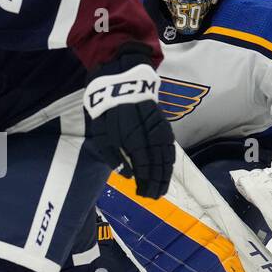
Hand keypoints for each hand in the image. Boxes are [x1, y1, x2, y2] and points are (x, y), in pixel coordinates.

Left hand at [84, 49, 174, 197]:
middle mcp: (149, 134)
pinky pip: (170, 142)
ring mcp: (158, 126)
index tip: (143, 194)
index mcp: (133, 138)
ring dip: (167, 173)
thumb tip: (127, 175)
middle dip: (158, 182)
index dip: (146, 182)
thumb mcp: (100, 131)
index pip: (144, 167)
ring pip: (167, 154)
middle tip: (154, 196)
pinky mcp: (162, 120)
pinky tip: (169, 165)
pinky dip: (171, 156)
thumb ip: (112, 155)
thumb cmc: (106, 105)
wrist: (121, 75)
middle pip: (158, 164)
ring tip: (163, 187)